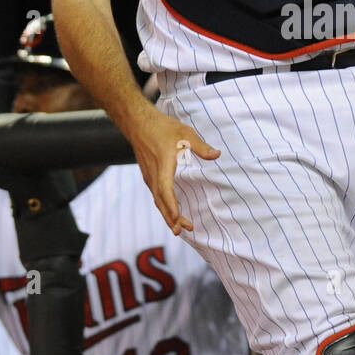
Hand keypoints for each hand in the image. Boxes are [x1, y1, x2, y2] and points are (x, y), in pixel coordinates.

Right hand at [128, 104, 218, 235]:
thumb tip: (217, 155)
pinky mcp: (148, 175)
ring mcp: (149, 176)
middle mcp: (153, 174)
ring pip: (157, 200)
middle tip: (183, 231)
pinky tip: (170, 212)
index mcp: (163, 164)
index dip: (171, 206)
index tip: (177, 219)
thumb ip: (201, 146)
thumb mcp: (185, 133)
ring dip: (167, 215)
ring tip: (178, 228)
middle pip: (161, 201)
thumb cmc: (162, 127)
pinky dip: (163, 206)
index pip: (165, 190)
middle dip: (171, 217)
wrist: (138, 123)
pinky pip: (156, 195)